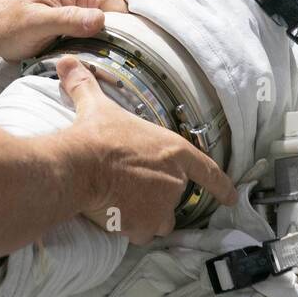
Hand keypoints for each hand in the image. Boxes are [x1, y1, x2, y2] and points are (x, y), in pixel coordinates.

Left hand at [0, 0, 128, 61]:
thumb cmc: (7, 23)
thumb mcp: (38, 22)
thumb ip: (69, 19)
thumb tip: (100, 20)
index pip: (120, 9)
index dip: (124, 30)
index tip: (119, 52)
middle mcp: (86, 0)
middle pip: (119, 22)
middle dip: (117, 42)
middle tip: (109, 63)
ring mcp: (82, 16)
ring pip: (109, 34)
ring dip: (106, 50)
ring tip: (100, 66)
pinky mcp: (76, 30)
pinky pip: (96, 42)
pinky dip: (96, 53)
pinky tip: (91, 64)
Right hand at [55, 55, 236, 245]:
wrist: (81, 166)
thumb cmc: (95, 134)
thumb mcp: (97, 106)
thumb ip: (87, 86)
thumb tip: (65, 61)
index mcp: (173, 152)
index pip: (207, 170)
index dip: (221, 185)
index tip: (232, 198)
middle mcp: (174, 182)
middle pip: (173, 198)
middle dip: (157, 197)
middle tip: (131, 188)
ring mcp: (161, 207)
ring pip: (160, 221)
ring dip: (148, 218)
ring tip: (125, 208)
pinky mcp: (144, 226)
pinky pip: (140, 235)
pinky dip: (130, 230)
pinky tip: (114, 220)